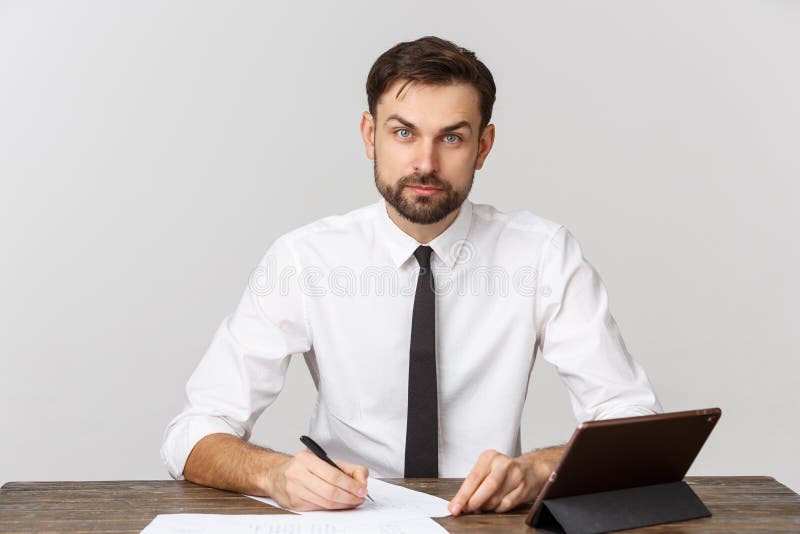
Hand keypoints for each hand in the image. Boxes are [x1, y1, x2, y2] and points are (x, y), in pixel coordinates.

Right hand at [267, 450, 368, 510]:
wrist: (275, 474)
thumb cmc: (302, 467)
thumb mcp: (323, 459)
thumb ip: (346, 468)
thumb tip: (362, 481)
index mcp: (307, 460)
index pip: (334, 475)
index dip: (350, 485)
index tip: (361, 489)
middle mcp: (298, 474)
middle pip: (330, 492)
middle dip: (349, 498)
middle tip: (359, 498)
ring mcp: (294, 490)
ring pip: (325, 503)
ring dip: (343, 505)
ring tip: (352, 502)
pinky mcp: (294, 504)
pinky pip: (318, 509)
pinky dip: (332, 509)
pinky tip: (339, 505)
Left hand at [448, 447, 563, 515]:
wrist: (532, 469)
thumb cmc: (504, 471)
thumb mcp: (487, 469)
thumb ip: (473, 485)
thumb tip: (459, 503)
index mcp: (489, 457)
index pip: (473, 478)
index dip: (463, 495)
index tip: (455, 507)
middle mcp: (503, 464)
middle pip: (486, 486)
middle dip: (473, 502)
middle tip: (466, 510)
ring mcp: (516, 476)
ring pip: (496, 498)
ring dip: (486, 506)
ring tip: (483, 505)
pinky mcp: (524, 488)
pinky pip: (506, 505)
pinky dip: (498, 508)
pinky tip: (496, 505)